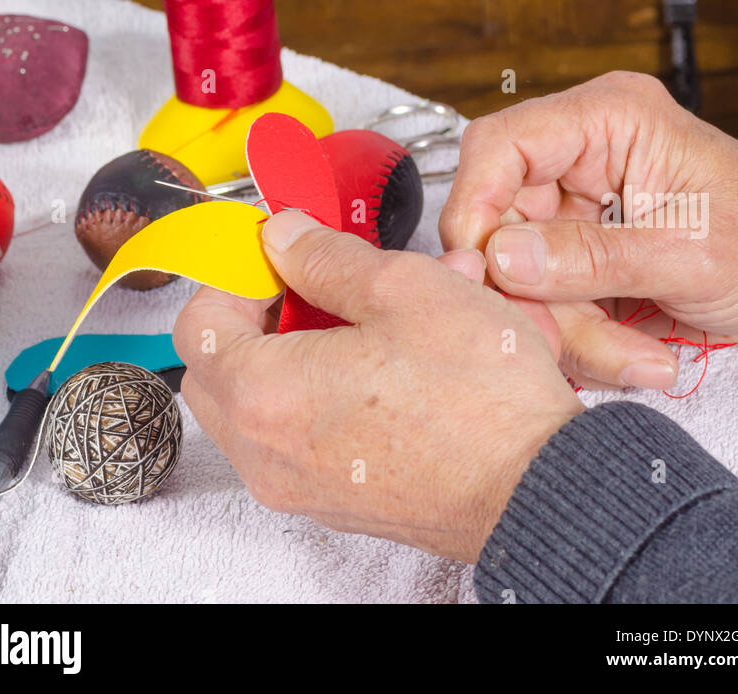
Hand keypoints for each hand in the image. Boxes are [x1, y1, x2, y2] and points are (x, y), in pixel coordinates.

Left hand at [174, 211, 580, 562]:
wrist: (538, 488)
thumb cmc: (479, 401)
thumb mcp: (401, 289)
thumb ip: (325, 257)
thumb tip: (285, 238)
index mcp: (265, 392)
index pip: (199, 319)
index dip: (235, 271)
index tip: (275, 250)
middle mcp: (266, 451)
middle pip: (216, 366)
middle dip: (254, 312)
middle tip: (305, 279)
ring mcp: (297, 485)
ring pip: (258, 401)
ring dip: (294, 348)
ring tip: (367, 313)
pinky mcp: (336, 500)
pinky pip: (298, 434)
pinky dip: (322, 390)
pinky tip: (387, 357)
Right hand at [440, 72, 737, 389]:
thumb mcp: (688, 253)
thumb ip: (591, 257)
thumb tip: (501, 257)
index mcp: (609, 119)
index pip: (502, 143)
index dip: (475, 203)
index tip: (478, 266)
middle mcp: (584, 154)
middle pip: (502, 219)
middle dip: (534, 291)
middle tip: (567, 336)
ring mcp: (579, 204)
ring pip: (521, 272)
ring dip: (569, 326)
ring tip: (636, 356)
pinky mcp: (582, 250)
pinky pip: (551, 299)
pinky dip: (584, 336)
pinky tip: (637, 352)